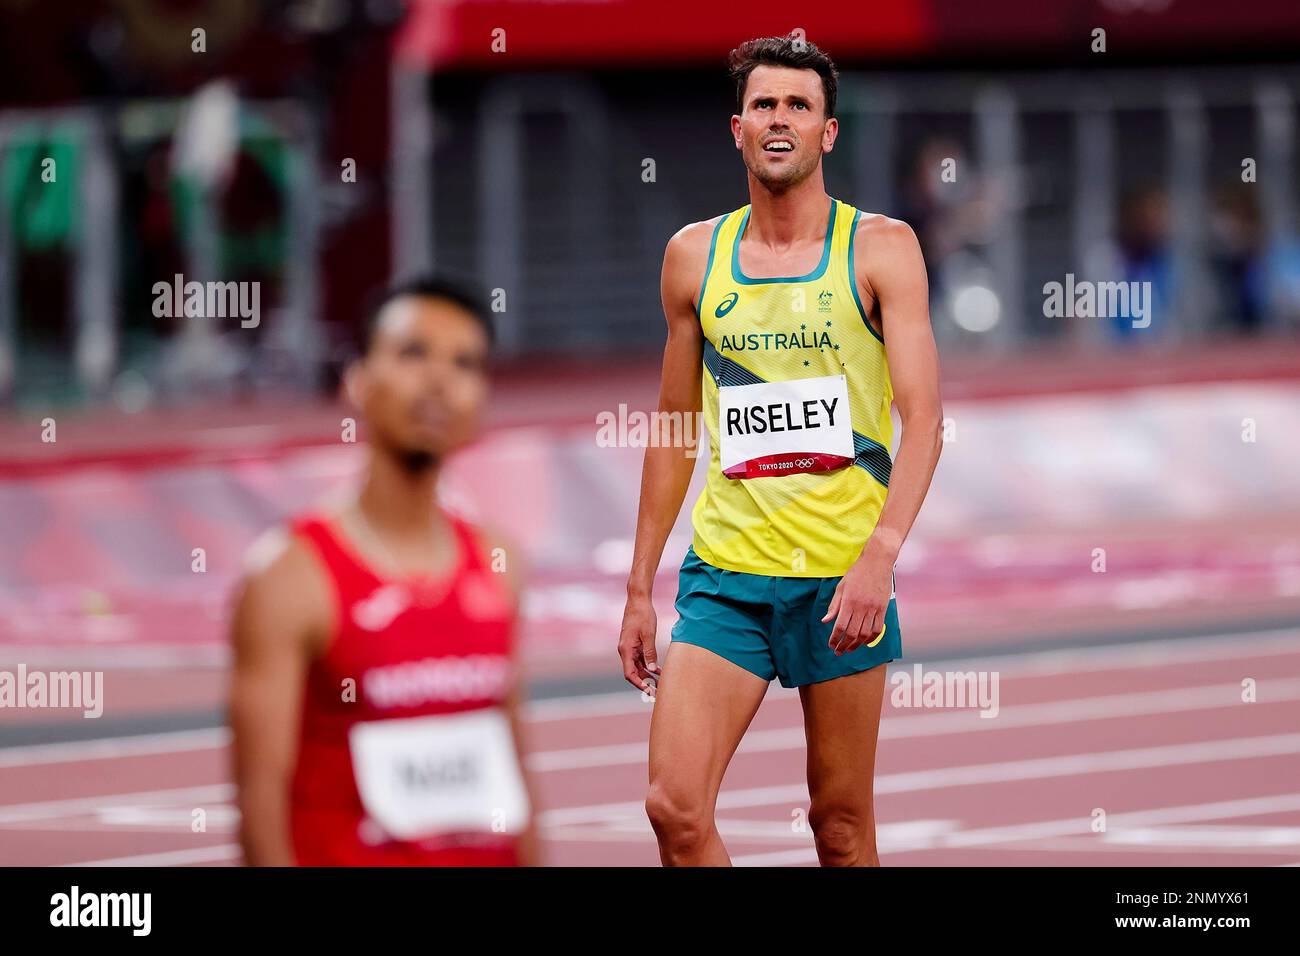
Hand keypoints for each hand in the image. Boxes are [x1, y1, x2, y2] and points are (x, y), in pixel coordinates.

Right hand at [617, 594, 659, 695]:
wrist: (638, 600)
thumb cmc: (643, 615)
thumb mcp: (648, 634)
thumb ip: (650, 652)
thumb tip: (652, 669)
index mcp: (626, 649)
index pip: (630, 673)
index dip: (639, 684)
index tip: (648, 691)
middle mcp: (625, 650)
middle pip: (633, 672)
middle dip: (645, 682)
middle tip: (657, 692)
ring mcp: (629, 647)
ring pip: (637, 666)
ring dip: (647, 675)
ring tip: (660, 684)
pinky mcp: (634, 644)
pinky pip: (640, 659)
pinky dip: (648, 665)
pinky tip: (658, 670)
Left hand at [821, 538, 894, 655]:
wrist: (877, 562)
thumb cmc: (857, 573)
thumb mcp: (841, 586)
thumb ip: (834, 605)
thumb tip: (825, 621)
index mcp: (848, 601)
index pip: (840, 626)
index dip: (834, 638)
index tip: (831, 644)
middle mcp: (861, 607)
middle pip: (852, 633)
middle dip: (843, 645)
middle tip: (838, 651)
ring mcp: (873, 608)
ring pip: (865, 634)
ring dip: (856, 644)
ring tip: (849, 649)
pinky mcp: (883, 608)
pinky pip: (878, 629)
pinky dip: (871, 638)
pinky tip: (864, 642)